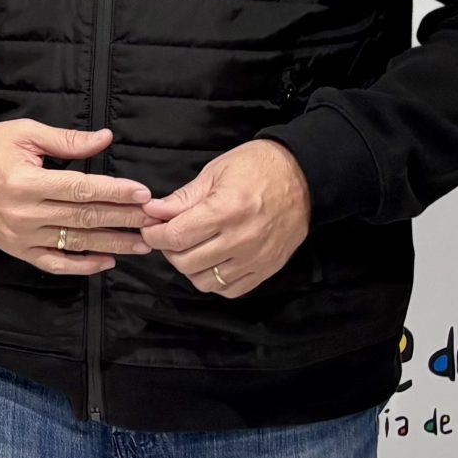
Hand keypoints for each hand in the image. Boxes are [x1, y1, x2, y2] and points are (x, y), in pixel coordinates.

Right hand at [0, 121, 154, 276]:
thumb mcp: (24, 133)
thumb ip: (66, 140)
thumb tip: (105, 139)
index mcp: (25, 181)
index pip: (80, 189)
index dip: (114, 191)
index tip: (143, 193)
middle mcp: (23, 213)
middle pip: (83, 217)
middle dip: (123, 218)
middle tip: (153, 219)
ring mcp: (19, 236)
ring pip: (74, 242)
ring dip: (112, 244)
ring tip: (142, 243)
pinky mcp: (15, 249)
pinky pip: (53, 263)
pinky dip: (81, 266)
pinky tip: (106, 262)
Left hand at [145, 141, 310, 298]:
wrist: (305, 177)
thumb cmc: (256, 168)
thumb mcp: (215, 173)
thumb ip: (182, 198)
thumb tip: (152, 212)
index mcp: (227, 211)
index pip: (176, 236)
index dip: (155, 235)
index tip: (151, 228)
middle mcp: (242, 240)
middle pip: (186, 262)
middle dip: (169, 250)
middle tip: (171, 236)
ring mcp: (256, 258)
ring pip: (205, 281)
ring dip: (190, 268)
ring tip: (192, 248)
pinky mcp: (267, 269)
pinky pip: (230, 290)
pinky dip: (215, 280)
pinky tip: (213, 261)